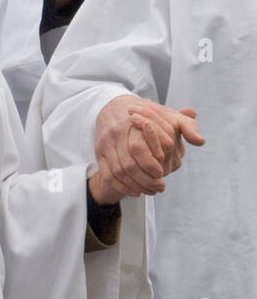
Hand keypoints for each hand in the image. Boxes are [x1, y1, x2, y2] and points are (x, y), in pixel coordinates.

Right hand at [88, 95, 203, 203]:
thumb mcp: (169, 115)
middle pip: (127, 165)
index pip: (137, 148)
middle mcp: (114, 136)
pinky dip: (121, 186)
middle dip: (144, 180)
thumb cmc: (146, 113)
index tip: (162, 173)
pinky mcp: (99, 154)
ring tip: (150, 192)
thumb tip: (200, 141)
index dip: (149, 163)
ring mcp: (105, 146)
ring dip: (134, 186)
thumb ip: (187, 126)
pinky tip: (135, 192)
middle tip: (160, 188)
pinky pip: (108, 175)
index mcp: (130, 124)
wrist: (114, 107)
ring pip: (117, 173)